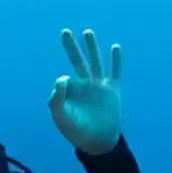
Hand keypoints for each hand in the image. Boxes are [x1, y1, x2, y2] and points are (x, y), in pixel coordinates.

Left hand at [48, 28, 123, 154]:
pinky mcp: (113, 91)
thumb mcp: (60, 117)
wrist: (98, 142)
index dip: (63, 86)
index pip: (63, 80)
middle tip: (64, 31)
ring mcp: (99, 86)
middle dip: (70, 47)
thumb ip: (56, 99)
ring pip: (95, 62)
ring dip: (91, 47)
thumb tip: (63, 77)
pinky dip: (115, 61)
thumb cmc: (76, 131)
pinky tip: (115, 47)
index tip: (65, 94)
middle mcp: (84, 85)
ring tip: (87, 32)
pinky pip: (114, 72)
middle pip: (77, 61)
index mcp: (70, 92)